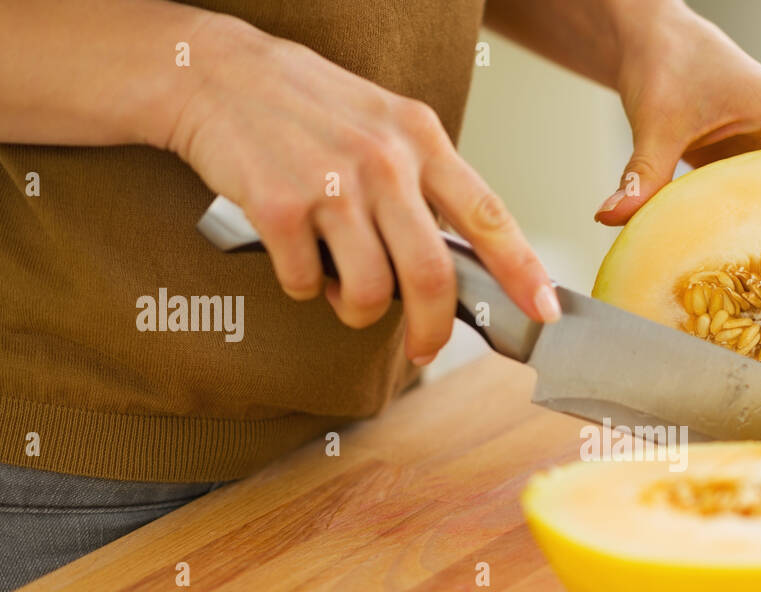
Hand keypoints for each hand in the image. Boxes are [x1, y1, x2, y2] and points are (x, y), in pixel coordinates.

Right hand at [170, 16, 559, 362]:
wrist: (216, 73)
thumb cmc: (308, 108)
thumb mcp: (385, 124)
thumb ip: (426, 183)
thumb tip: (465, 259)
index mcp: (422, 139)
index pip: (489, 215)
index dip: (523, 271)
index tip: (545, 310)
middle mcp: (385, 161)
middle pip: (431, 274)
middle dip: (432, 328)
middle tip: (425, 348)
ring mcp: (332, 182)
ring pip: (370, 292)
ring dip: (357, 310)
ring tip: (342, 287)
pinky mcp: (280, 205)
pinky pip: (307, 284)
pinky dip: (303, 287)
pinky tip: (295, 257)